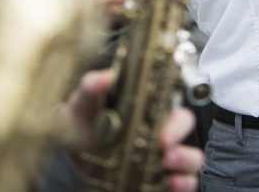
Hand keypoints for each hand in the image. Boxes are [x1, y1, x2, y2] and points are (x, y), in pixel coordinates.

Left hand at [59, 70, 203, 189]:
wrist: (67, 155)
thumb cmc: (80, 125)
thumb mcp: (83, 104)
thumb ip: (91, 87)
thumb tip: (105, 77)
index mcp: (147, 109)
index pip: (173, 106)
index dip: (174, 117)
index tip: (162, 129)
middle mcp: (159, 132)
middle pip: (185, 128)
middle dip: (179, 135)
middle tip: (164, 145)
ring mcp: (161, 157)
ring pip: (191, 157)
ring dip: (185, 160)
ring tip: (167, 163)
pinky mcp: (158, 180)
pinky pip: (183, 182)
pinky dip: (183, 184)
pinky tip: (171, 183)